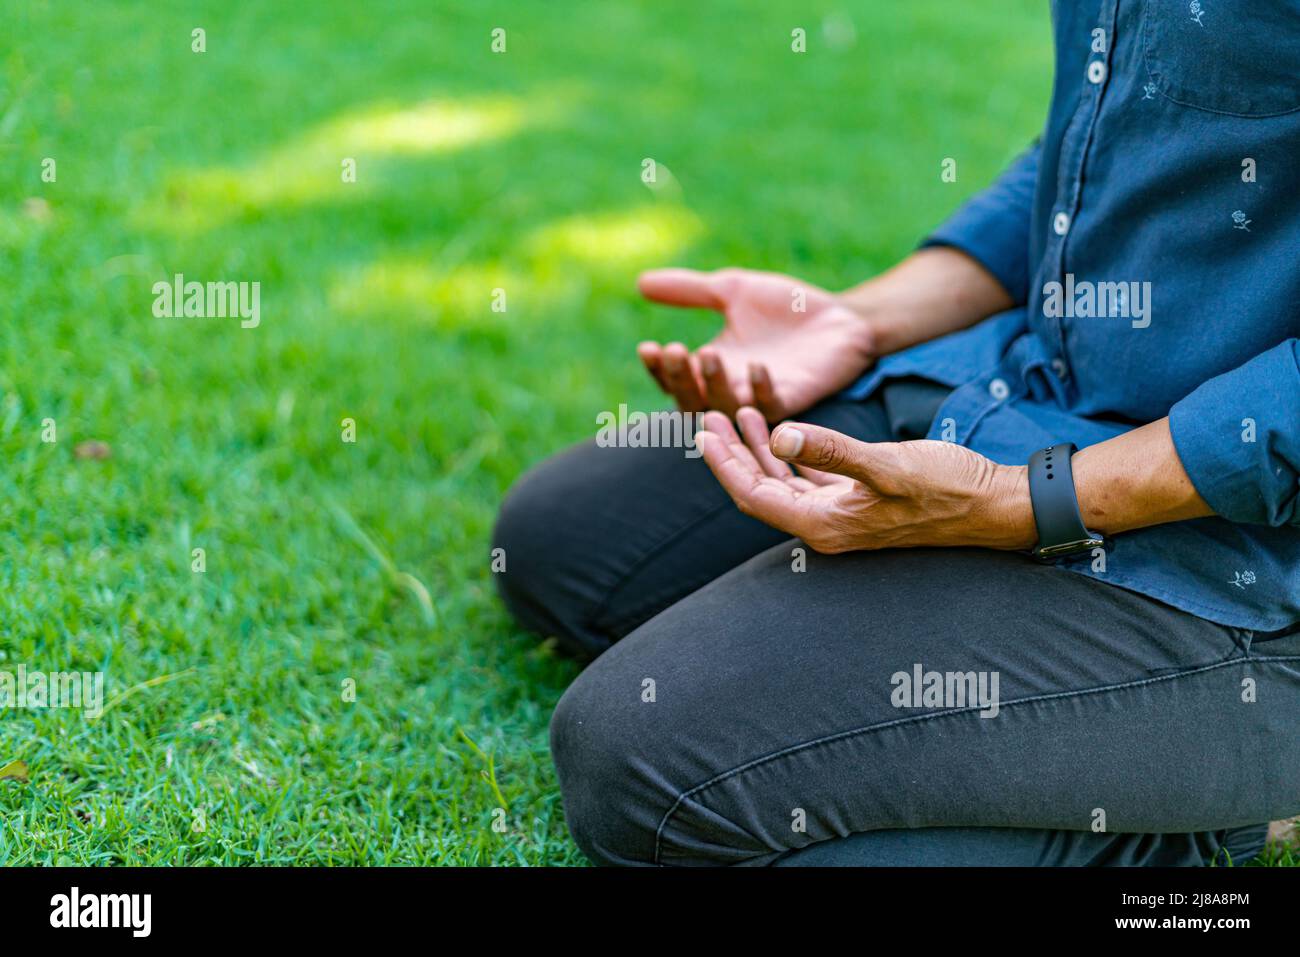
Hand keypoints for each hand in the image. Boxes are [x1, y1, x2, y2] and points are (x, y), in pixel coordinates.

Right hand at [635, 268, 876, 419]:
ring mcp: (761, 398)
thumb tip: (639, 282)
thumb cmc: (786, 307)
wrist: (841, 316)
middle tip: (675, 350)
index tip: (647, 347)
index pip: (674, 379)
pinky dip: (762, 389)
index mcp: (712, 367)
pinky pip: (772, 406)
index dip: (658, 368)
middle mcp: (731, 389)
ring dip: (714, 385)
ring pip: (726, 407)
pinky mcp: (794, 400)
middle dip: (680, 378)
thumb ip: (690, 290)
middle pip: (692, 400)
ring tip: (708, 354)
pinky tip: (756, 365)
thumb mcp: (732, 289)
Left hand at [695, 408, 1036, 553]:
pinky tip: (780, 429)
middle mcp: (825, 526)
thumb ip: (832, 450)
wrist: (993, 504)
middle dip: (731, 455)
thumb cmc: (946, 486)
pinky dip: (788, 454)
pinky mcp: (856, 502)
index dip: (724, 464)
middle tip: (706, 415)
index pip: (753, 496)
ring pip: (781, 483)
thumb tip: (780, 434)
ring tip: (737, 413)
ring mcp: (840, 516)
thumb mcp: (887, 463)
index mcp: (823, 524)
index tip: (702, 430)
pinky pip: (807, 479)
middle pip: (759, 491)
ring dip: (757, 451)